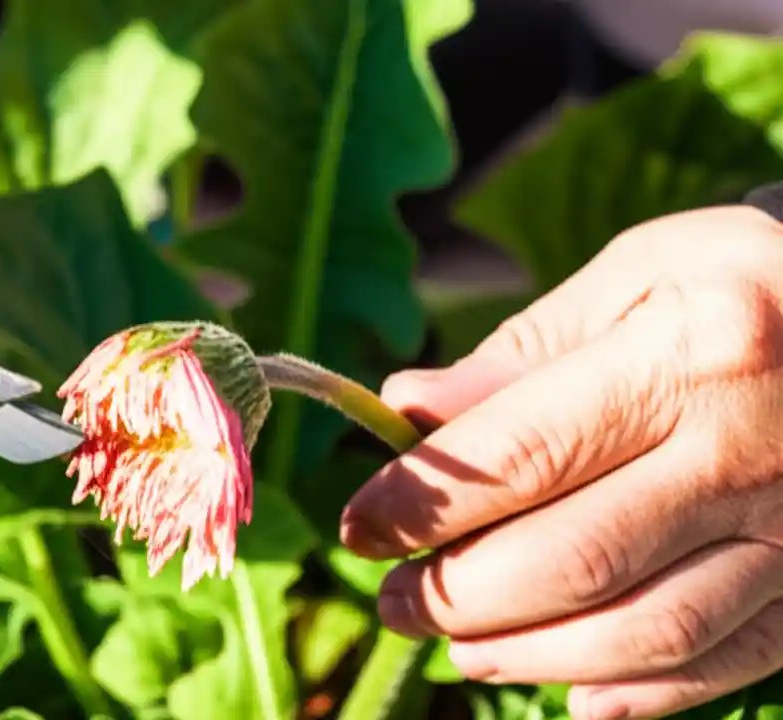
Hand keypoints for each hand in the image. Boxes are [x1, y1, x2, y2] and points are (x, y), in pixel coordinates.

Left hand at [340, 205, 782, 719]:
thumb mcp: (635, 277)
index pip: (522, 454)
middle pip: (574, 558)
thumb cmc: (739, 286)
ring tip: (462, 646)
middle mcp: (746, 451)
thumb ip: (520, 353)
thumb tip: (405, 406)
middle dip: (459, 596)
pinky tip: (574, 691)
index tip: (361, 529)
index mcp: (688, 356)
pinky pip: (728, 661)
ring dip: (531, 655)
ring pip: (645, 629)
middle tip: (397, 602)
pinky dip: (642, 692)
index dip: (422, 504)